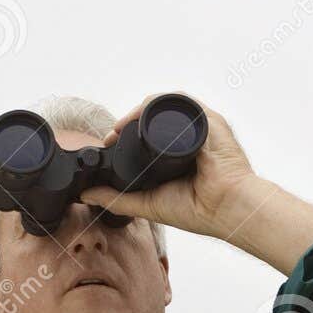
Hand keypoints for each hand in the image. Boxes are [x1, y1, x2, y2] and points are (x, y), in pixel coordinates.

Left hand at [78, 93, 264, 240]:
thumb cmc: (199, 210)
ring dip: (139, 111)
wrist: (227, 209)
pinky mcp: (209, 120)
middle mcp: (189, 137)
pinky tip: (141, 115)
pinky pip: (180, 102)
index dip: (127, 134)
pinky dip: (158, 104)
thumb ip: (118, 199)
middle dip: (130, 121)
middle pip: (155, 118)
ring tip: (122, 126)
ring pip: (165, 107)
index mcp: (178, 154)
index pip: (149, 135)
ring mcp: (200, 127)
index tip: (109, 142)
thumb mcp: (149, 204)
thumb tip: (86, 194)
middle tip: (112, 134)